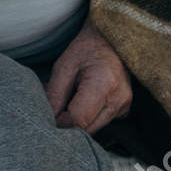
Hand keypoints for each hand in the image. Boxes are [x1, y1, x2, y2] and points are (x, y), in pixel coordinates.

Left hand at [45, 18, 131, 133]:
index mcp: (104, 85)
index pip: (78, 120)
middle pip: (87, 129)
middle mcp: (118, 99)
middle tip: (53, 110)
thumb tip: (46, 120)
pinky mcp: (124, 109)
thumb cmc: (85, 50)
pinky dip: (86, 119)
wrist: (110, 41)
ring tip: (66, 103)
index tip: (48, 115)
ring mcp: (124, 106)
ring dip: (76, 123)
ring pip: (93, 129)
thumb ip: (54, 95)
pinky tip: (79, 103)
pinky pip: (100, 123)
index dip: (59, 123)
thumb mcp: (63, 68)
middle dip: (66, 125)